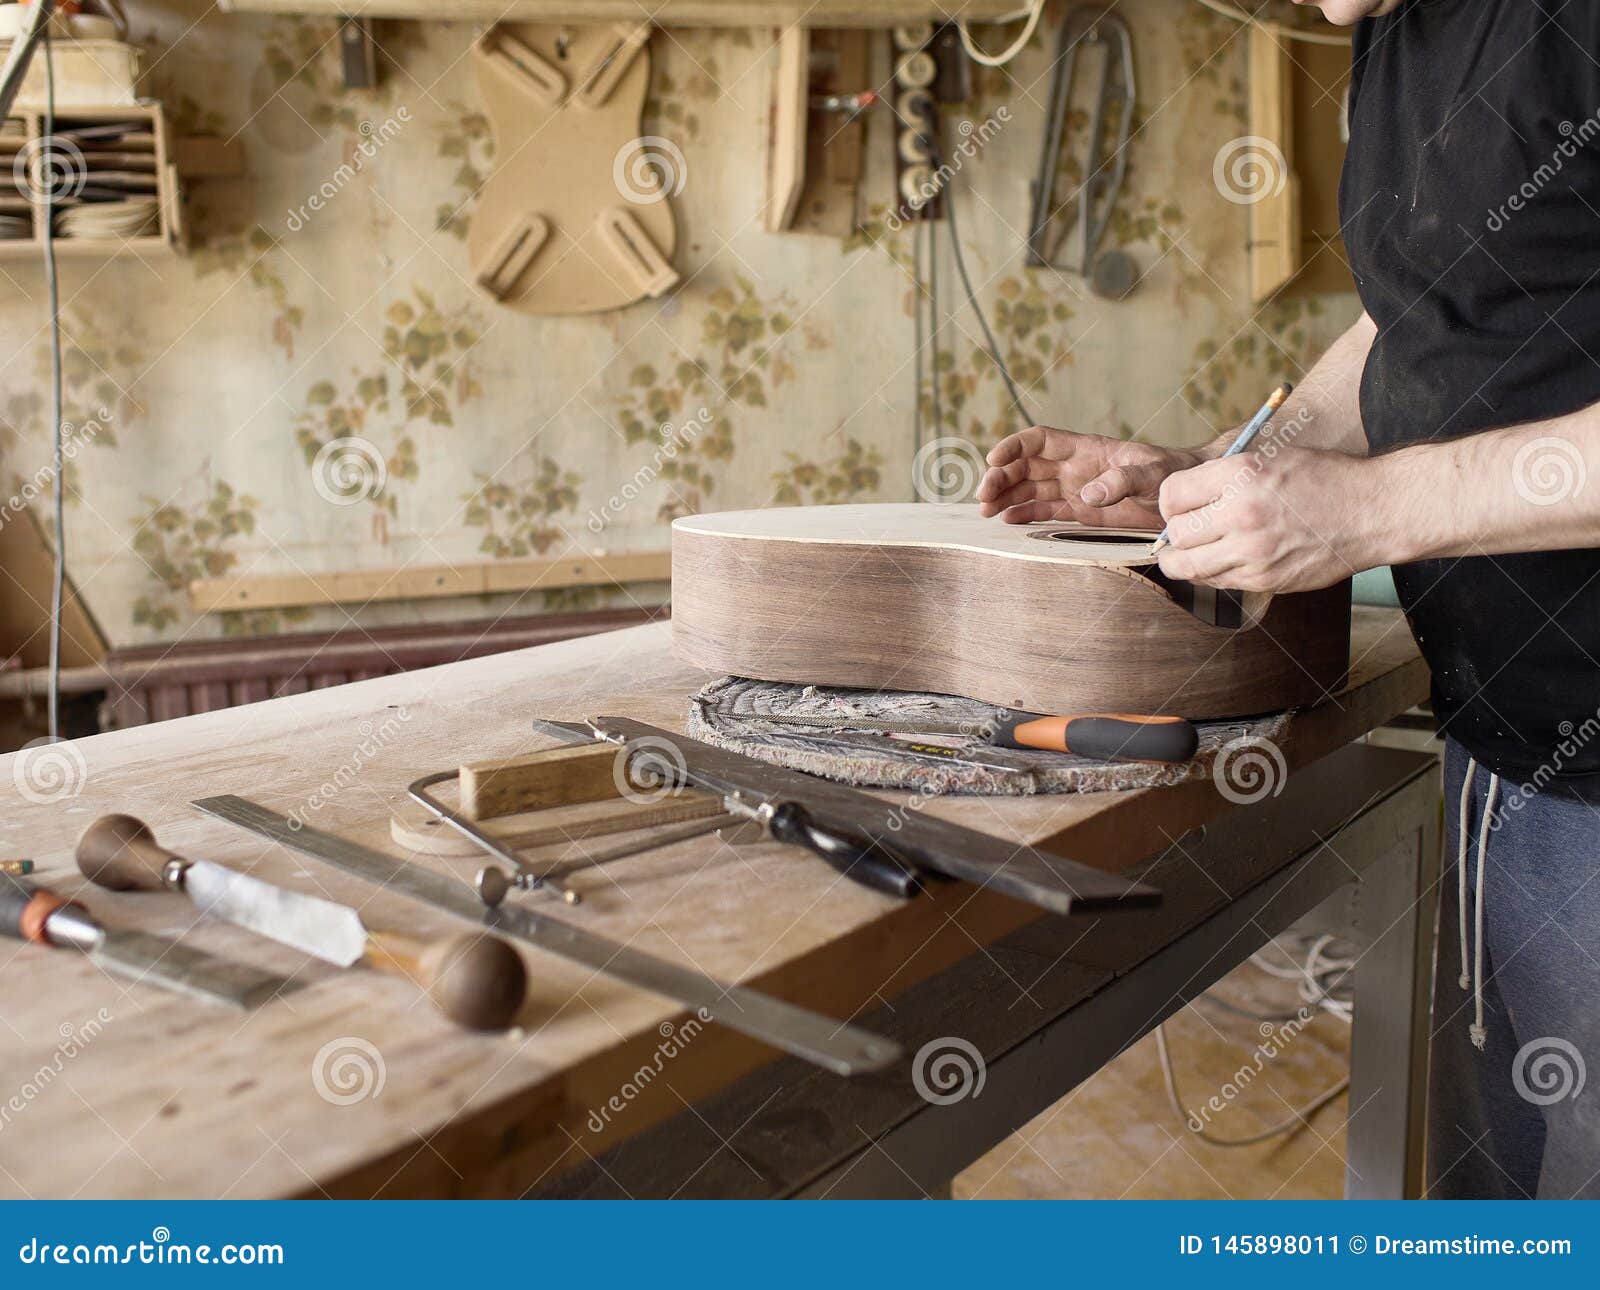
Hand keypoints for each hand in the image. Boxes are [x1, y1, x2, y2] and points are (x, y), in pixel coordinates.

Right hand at [977, 426, 1203, 528]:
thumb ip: (1122, 480)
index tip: (994, 460)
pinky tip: (1006, 522)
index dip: (1012, 447)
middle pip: (1025, 467)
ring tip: (986, 511)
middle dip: (1001, 477)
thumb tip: (1089, 493)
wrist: (1189, 497)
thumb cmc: (1174, 474)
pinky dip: (1023, 516)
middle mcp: (1073, 467)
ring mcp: (1074, 490)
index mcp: (1085, 448)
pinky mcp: (1080, 514)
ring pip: (1028, 490)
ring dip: (1005, 497)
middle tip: (984, 496)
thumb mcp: (1152, 473)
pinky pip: (1043, 512)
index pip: (1038, 441)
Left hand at [1155, 446, 1390, 591]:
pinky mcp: (1264, 579)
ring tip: (1192, 551)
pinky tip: (1224, 559)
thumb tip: (1181, 499)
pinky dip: (1212, 572)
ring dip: (1184, 559)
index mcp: (1241, 474)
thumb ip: (1224, 476)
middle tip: (1187, 529)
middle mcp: (1242, 513)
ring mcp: (1253, 551)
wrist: (1372, 511)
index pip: (1171, 495)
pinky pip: (1217, 581)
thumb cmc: (1323, 479)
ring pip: (1187, 566)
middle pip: (1176, 534)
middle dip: (1175, 532)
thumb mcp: (1270, 457)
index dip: (1171, 501)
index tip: (1180, 505)